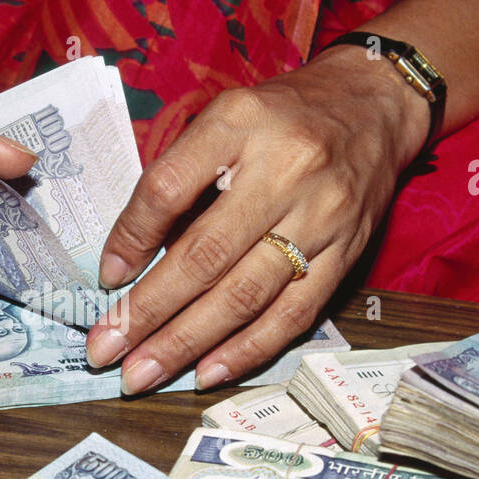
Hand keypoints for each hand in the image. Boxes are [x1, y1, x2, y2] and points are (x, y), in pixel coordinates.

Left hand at [84, 45, 429, 391]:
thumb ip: (181, 176)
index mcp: (238, 123)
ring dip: (186, 342)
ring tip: (141, 374)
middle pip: (204, 255)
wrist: (375, 104)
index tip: (105, 279)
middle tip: (103, 351)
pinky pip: (292, 314)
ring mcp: (320, 217)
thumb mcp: (224, 119)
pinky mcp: (347, 255)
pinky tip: (206, 373)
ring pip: (244, 294)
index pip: (168, 188)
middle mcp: (283, 169)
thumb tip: (130, 257)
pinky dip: (246, 349)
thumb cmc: (281, 117)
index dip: (131, 237)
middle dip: (147, 312)